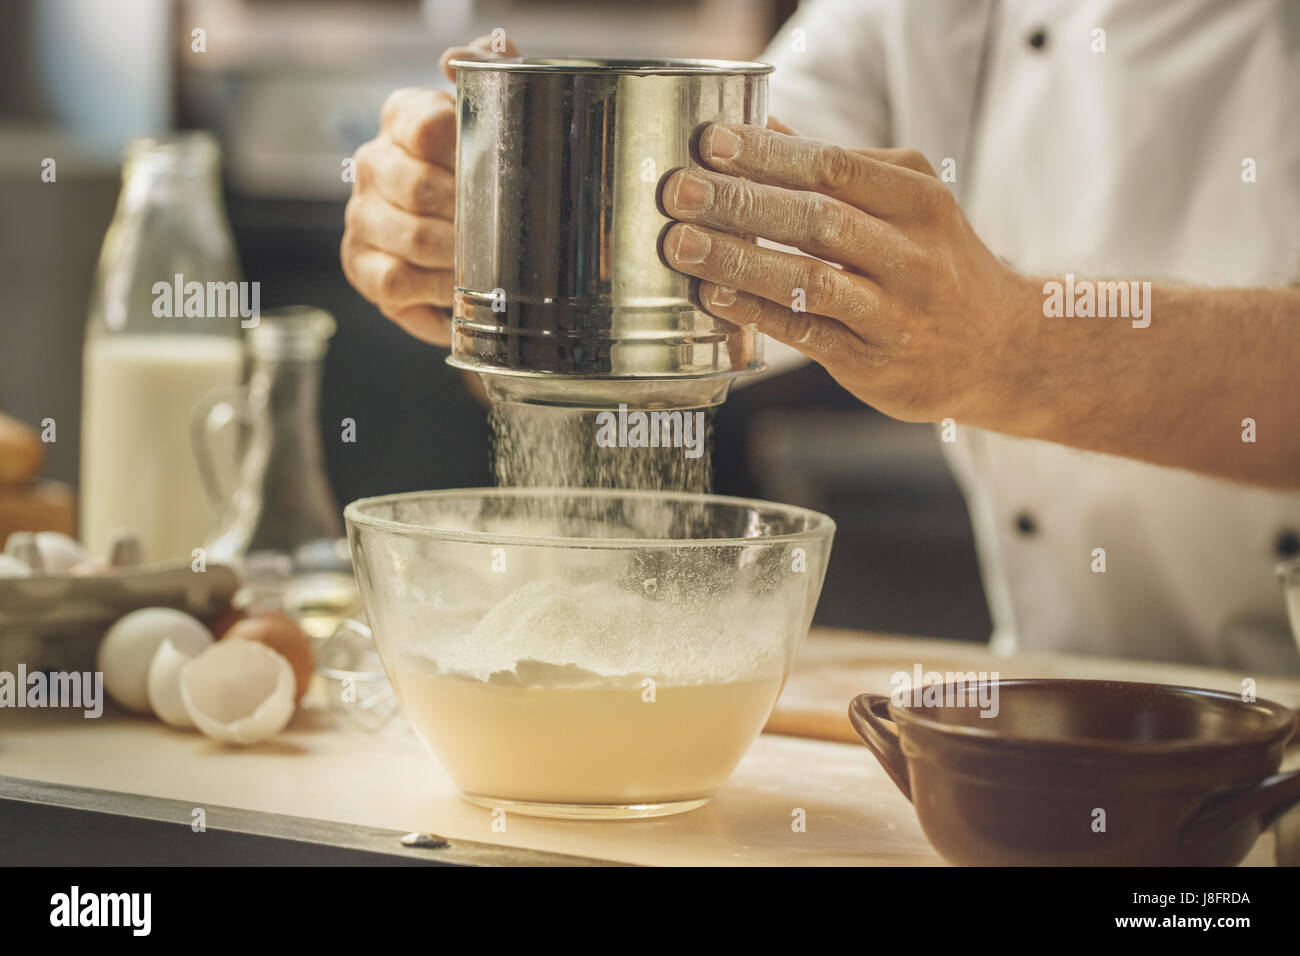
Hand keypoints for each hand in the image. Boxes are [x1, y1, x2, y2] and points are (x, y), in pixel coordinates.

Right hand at [341, 35, 518, 344]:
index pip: (426, 126)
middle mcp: (373, 162)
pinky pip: (396, 281)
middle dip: (467, 216)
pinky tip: (458, 291)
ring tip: (486, 266)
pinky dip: (436, 291)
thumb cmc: (490, 176)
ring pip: (411, 239)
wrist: (478, 243)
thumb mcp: (499, 119)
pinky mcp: (360, 265)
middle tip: (499, 230)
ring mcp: (361, 215)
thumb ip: (491, 71)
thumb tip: (453, 59)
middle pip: (417, 187)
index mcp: (404, 118)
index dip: (465, 155)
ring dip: (459, 259)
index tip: (494, 174)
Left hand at [660, 124, 1036, 425]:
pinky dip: (758, 313)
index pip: (834, 167)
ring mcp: (895, 313)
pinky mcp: (875, 362)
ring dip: (740, 259)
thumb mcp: (909, 204)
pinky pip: (808, 334)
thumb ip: (842, 168)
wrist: (1004, 350)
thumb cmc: (940, 266)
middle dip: (741, 202)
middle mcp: (913, 255)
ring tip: (682, 244)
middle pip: (817, 219)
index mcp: (919, 200)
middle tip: (679, 191)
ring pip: (810, 280)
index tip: (711, 142)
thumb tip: (767, 125)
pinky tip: (715, 296)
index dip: (768, 154)